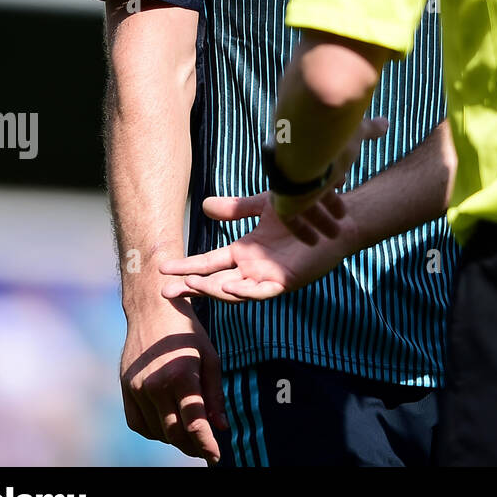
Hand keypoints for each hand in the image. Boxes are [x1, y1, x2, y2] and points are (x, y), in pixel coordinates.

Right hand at [120, 297, 227, 462]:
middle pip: (174, 433)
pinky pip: (139, 424)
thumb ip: (215, 395)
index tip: (217, 457)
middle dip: (193, 446)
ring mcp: (136, 389)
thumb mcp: (210, 357)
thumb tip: (221, 427)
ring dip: (175, 440)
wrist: (152, 309)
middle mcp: (155, 386)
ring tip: (192, 437)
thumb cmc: (187, 331)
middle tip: (207, 450)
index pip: (194, 422)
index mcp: (181, 375)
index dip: (206, 445)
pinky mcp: (126, 389)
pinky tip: (169, 426)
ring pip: (157, 431)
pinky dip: (155, 431)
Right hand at [159, 189, 355, 302]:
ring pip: (233, 291)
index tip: (162, 268)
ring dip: (212, 289)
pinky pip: (260, 292)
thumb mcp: (262, 206)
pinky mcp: (285, 282)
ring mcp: (266, 277)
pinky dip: (243, 291)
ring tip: (191, 284)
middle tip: (164, 289)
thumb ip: (235, 208)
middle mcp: (251, 269)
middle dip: (189, 286)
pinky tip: (227, 286)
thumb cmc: (302, 212)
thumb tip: (204, 204)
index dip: (186, 266)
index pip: (208, 263)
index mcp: (244, 253)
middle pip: (214, 281)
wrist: (335, 217)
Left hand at [269, 115, 388, 223]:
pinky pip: (292, 221)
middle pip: (313, 189)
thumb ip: (370, 130)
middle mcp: (298, 168)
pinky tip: (314, 241)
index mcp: (313, 151)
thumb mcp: (356, 134)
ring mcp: (289, 186)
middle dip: (329, 202)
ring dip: (321, 220)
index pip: (323, 167)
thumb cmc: (333, 138)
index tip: (344, 183)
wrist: (307, 147)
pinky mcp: (283, 203)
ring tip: (335, 234)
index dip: (335, 176)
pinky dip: (303, 231)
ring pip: (305, 207)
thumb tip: (386, 123)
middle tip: (344, 214)